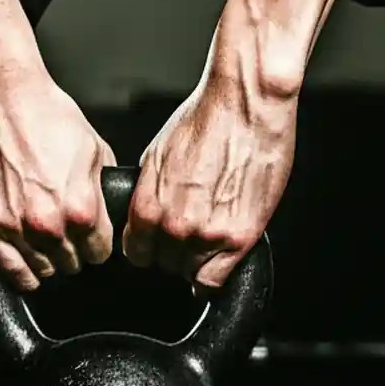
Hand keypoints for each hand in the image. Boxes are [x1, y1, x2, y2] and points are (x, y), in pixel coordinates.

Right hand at [0, 68, 115, 290]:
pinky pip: (9, 269)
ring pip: (42, 270)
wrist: (0, 97)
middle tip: (69, 234)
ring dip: (49, 260)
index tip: (93, 236)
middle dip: (74, 251)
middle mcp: (48, 224)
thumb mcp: (95, 150)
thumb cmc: (47, 116)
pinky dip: (22, 272)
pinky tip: (29, 262)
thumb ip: (102, 190)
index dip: (98, 244)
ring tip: (48, 242)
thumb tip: (109, 212)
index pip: (99, 254)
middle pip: (72, 265)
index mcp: (81, 208)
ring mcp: (15, 228)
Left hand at [123, 76, 295, 294]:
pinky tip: (222, 257)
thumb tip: (153, 213)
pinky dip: (218, 275)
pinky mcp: (239, 237)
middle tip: (193, 233)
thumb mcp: (158, 156)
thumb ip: (152, 194)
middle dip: (176, 253)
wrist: (246, 105)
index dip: (151, 249)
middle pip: (166, 265)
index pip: (138, 254)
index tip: (161, 245)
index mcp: (148, 207)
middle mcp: (173, 226)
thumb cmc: (207, 119)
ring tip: (212, 235)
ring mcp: (207, 235)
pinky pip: (218, 280)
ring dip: (200, 261)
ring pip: (193, 275)